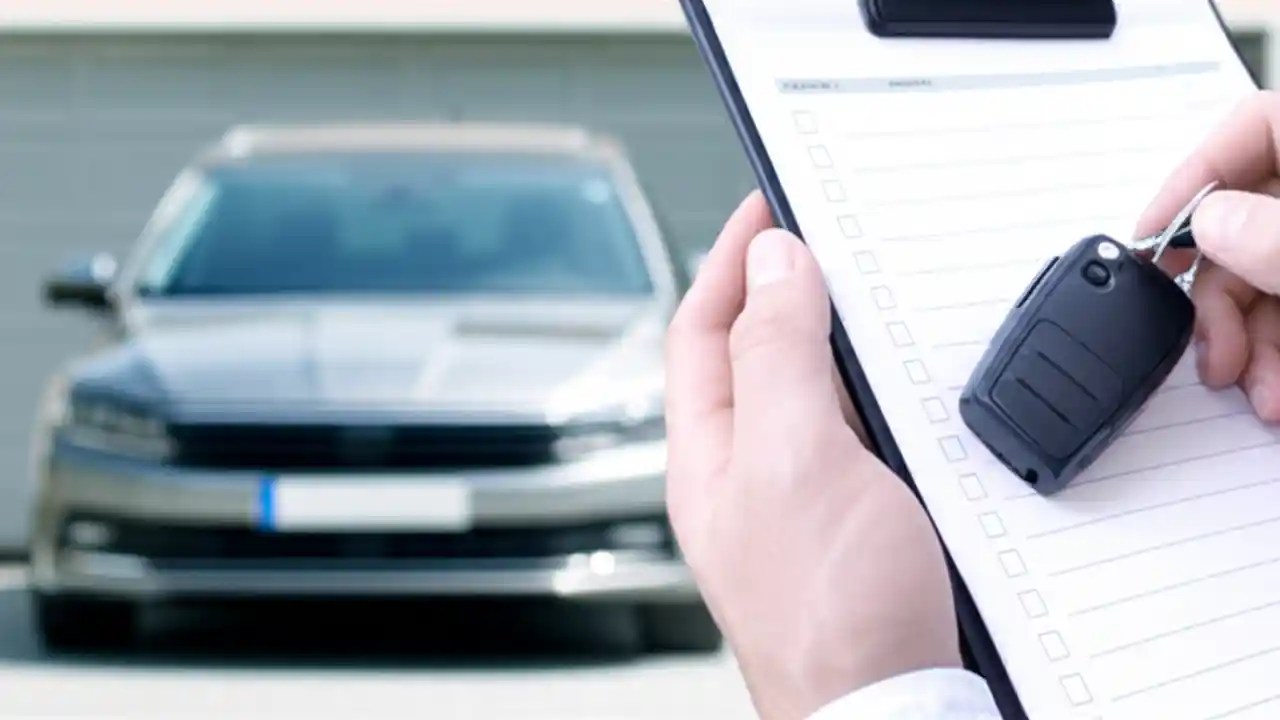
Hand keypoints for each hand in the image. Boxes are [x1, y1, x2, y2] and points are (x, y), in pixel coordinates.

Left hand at [665, 192, 961, 719]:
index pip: (701, 330)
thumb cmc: (831, 617)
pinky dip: (870, 391)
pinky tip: (900, 386)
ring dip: (826, 335)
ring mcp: (798, 499)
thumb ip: (778, 358)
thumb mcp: (796, 458)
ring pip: (801, 391)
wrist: (893, 714)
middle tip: (819, 236)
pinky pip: (850, 433)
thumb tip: (773, 264)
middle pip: (748, 354)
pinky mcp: (852, 523)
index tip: (766, 203)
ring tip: (859, 292)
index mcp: (710, 455)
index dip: (730, 259)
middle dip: (778, 286)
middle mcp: (746, 474)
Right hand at [1137, 91, 1279, 421]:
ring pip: (1270, 282)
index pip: (1254, 127)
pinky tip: (1275, 396)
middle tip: (1209, 350)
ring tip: (1249, 393)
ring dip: (1248, 346)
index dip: (1195, 178)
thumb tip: (1210, 224)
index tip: (1151, 239)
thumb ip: (1278, 239)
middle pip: (1252, 224)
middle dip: (1221, 299)